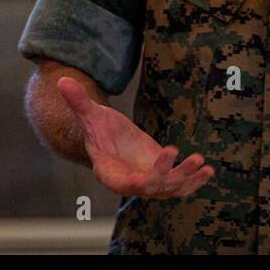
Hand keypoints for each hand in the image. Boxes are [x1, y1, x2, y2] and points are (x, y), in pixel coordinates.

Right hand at [57, 77, 214, 198]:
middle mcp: (130, 182)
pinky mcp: (162, 176)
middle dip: (169, 174)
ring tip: (202, 165)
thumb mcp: (90, 114)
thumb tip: (62, 81)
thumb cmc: (98, 128)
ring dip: (187, 179)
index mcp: (109, 172)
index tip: (152, 173)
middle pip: (151, 187)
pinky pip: (179, 185)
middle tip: (185, 156)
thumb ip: (79, 102)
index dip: (138, 181)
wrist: (109, 138)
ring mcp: (148, 182)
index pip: (123, 184)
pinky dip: (194, 180)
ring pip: (169, 189)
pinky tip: (208, 170)